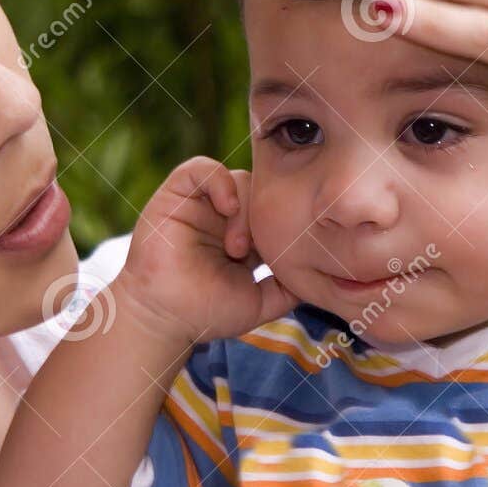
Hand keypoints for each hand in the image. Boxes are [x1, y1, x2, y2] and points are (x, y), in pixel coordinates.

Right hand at [111, 156, 295, 343]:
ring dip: (244, 211)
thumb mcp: (261, 302)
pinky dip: (220, 182)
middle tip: (256, 256)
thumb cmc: (206, 312)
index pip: (275, 211)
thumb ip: (289, 289)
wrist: (166, 318)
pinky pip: (201, 168)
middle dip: (265, 221)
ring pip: (238, 179)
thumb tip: (321, 278)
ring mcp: (200, 204)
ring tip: (236, 248)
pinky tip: (227, 209)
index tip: (280, 258)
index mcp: (244, 235)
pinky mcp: (175, 194)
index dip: (284, 226)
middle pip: (261, 193)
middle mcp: (223, 216)